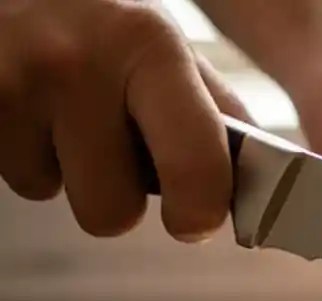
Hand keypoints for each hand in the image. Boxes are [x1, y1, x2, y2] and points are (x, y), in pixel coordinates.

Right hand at [0, 0, 249, 240]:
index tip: (193, 221)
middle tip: (111, 148)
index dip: (198, 213)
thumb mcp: (160, 43)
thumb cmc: (95, 18)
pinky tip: (28, 108)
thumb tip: (257, 187)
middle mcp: (77, 62)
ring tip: (59, 111)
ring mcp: (11, 82)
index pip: (195, 165)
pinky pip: (10, 176)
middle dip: (115, 196)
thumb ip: (212, 111)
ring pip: (51, 193)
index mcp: (149, 46)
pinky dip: (21, 153)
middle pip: (110, 212)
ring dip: (61, 169)